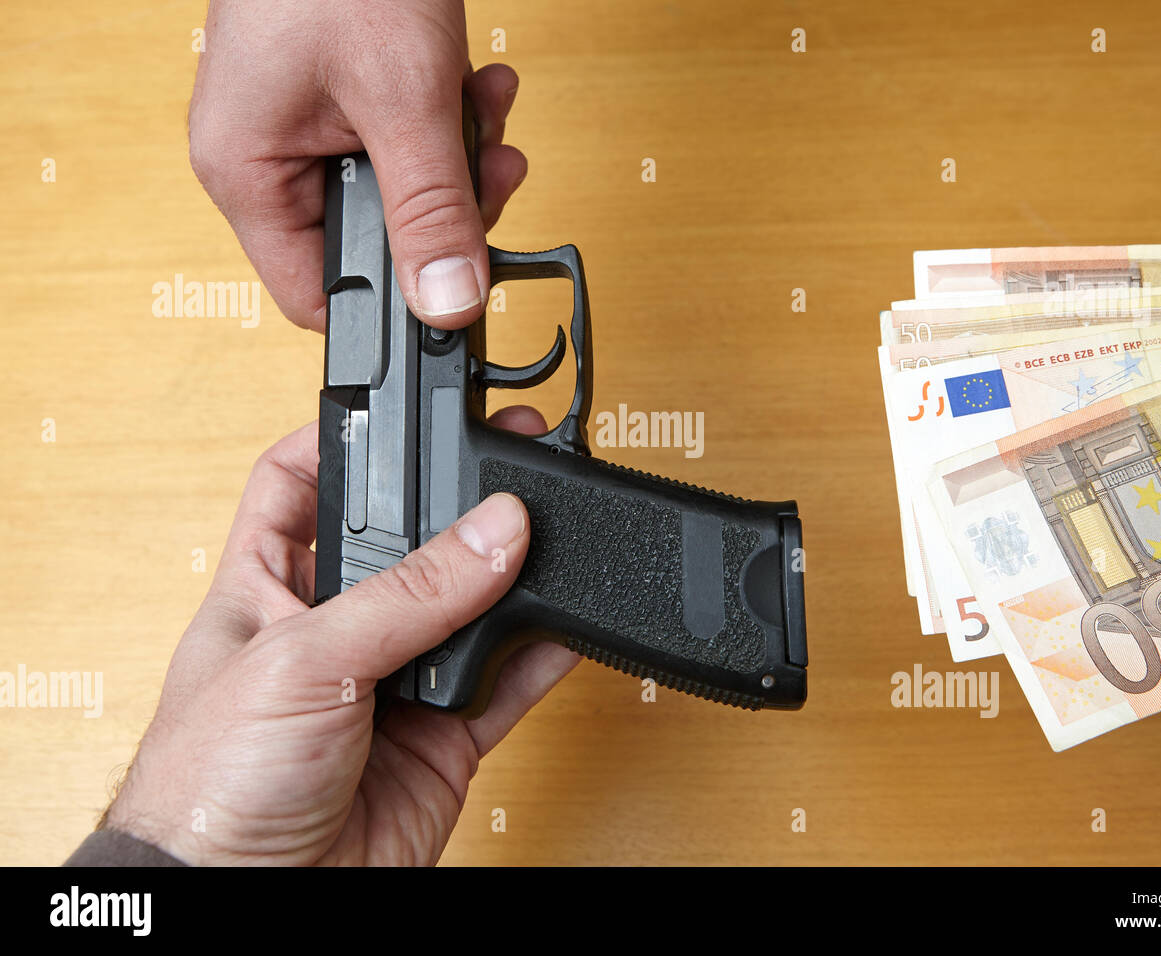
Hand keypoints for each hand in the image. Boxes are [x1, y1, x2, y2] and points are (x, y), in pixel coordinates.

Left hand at [104, 409, 578, 864]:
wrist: (248, 905)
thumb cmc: (209, 787)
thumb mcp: (302, 662)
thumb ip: (407, 596)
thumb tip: (493, 532)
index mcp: (266, 586)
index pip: (295, 482)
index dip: (340, 437)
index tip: (402, 409)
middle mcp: (333, 626)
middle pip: (402, 539)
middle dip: (454, 502)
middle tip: (510, 460)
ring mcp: (391, 680)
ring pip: (466, 607)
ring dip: (509, 576)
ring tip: (552, 531)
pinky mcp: (442, 735)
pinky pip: (506, 680)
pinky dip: (544, 653)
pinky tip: (570, 621)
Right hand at [188, 0, 525, 331]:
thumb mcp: (403, 98)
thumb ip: (431, 210)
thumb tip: (448, 303)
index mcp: (248, 173)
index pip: (317, 297)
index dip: (394, 304)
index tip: (458, 287)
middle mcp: (268, 159)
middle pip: (373, 245)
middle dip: (447, 210)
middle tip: (492, 173)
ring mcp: (306, 129)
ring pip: (402, 195)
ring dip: (462, 160)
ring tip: (487, 110)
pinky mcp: (344, 103)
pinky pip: (408, 146)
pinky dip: (453, 122)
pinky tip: (480, 86)